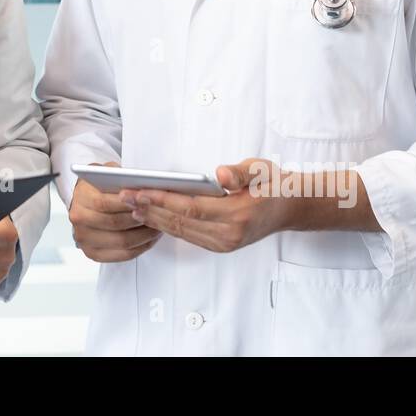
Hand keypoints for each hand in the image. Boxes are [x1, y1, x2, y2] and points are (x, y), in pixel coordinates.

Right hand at [68, 161, 161, 262]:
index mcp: (81, 197)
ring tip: (157, 225)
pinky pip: (123, 254)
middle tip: (157, 213)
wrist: (86, 202)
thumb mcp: (106, 172)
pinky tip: (150, 238)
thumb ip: (118, 175)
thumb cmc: (100, 187)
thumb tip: (139, 182)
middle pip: (114, 223)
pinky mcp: (94, 253)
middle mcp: (79, 219)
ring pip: (122, 241)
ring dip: (144, 234)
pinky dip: (141, 247)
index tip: (146, 199)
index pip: (103, 202)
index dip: (127, 202)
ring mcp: (85, 238)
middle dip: (140, 218)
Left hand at [123, 159, 288, 253]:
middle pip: (181, 222)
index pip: (191, 207)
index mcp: (238, 215)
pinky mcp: (220, 245)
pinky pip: (188, 235)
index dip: (162, 199)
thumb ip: (240, 172)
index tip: (139, 190)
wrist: (290, 207)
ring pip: (181, 231)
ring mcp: (224, 243)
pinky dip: (167, 224)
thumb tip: (222, 175)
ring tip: (131, 204)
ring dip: (154, 218)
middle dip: (150, 208)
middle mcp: (229, 234)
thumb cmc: (273, 184)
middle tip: (124, 196)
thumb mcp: (261, 170)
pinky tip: (151, 214)